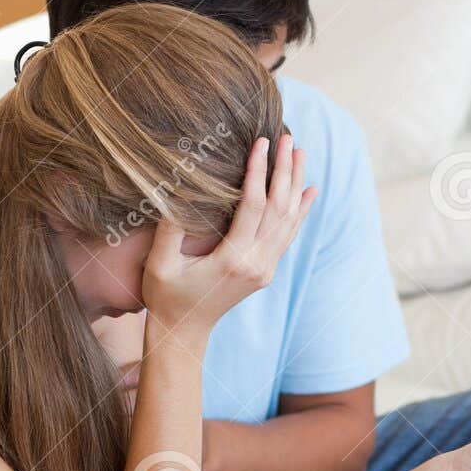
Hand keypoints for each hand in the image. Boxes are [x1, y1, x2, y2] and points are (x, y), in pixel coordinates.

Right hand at [142, 133, 315, 340]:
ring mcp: (265, 269)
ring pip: (289, 220)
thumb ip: (170, 227)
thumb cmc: (166, 296)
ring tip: (299, 153)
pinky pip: (289, 235)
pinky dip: (301, 210)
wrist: (185, 332)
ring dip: (296, 184)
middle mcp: (257, 264)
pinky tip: (310, 190)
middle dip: (284, 170)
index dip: (258, 171)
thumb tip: (179, 187)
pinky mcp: (266, 271)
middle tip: (288, 138)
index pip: (253, 205)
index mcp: (232, 260)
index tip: (261, 142)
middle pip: (279, 209)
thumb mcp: (160, 263)